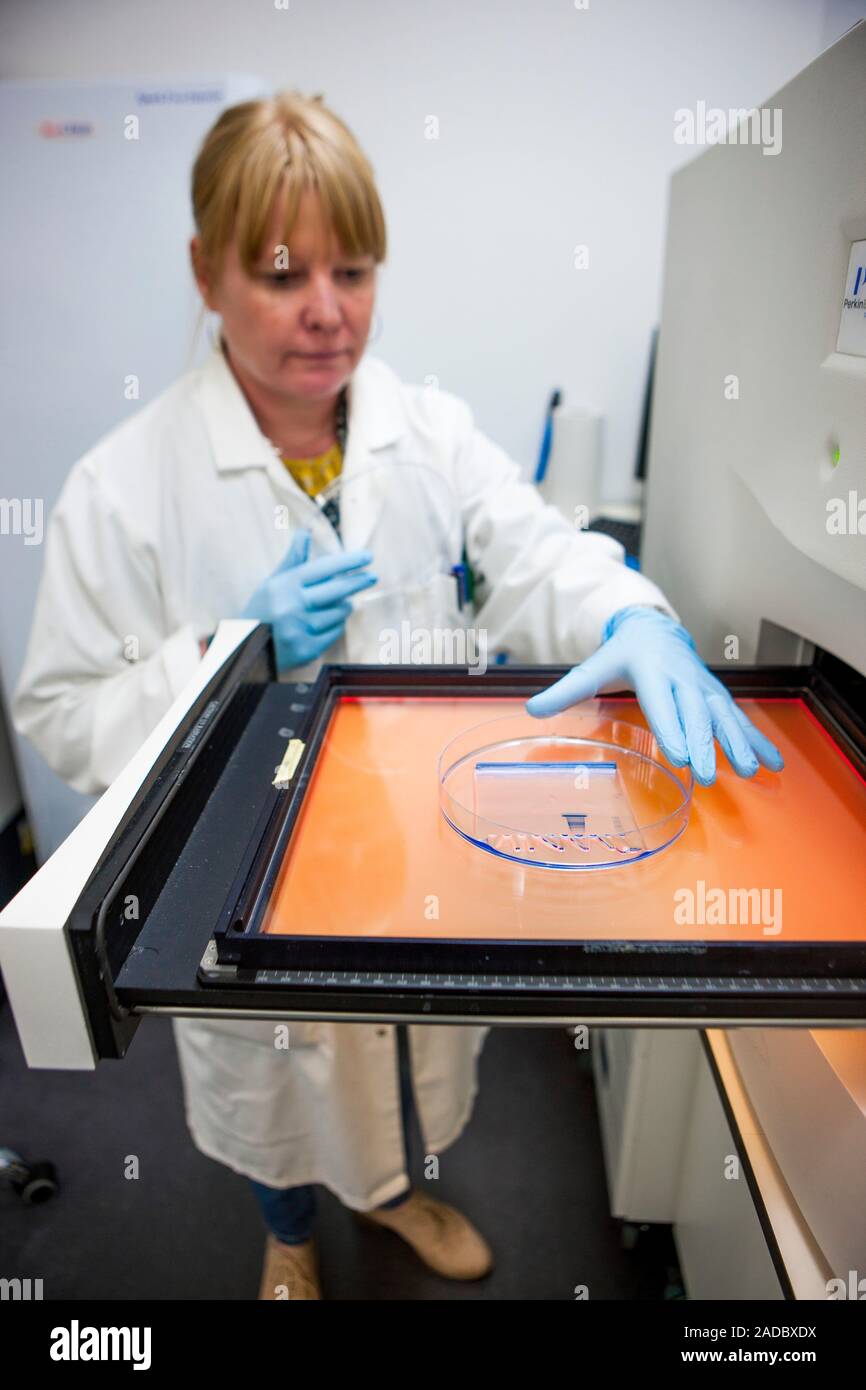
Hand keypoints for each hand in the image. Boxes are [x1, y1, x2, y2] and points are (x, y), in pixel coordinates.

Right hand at [241, 528, 376, 671]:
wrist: (243, 649)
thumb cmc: (262, 610)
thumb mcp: (273, 583)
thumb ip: (294, 560)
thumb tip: (306, 532)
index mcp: (285, 585)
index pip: (324, 568)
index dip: (349, 562)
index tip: (368, 557)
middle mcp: (293, 606)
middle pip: (337, 590)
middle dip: (358, 582)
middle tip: (373, 576)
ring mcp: (300, 629)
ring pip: (338, 613)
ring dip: (344, 606)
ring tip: (342, 602)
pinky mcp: (306, 650)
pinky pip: (334, 633)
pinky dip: (336, 625)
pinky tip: (330, 621)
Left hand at [525, 605, 783, 785]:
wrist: (654, 628)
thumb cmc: (621, 654)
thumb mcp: (592, 667)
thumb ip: (565, 691)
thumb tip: (530, 710)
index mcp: (651, 671)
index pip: (662, 703)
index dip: (672, 728)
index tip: (679, 755)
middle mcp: (683, 678)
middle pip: (697, 714)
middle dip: (706, 745)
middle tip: (710, 776)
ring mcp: (704, 686)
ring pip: (724, 716)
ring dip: (739, 744)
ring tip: (750, 772)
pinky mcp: (717, 696)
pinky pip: (740, 719)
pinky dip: (758, 740)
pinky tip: (773, 765)